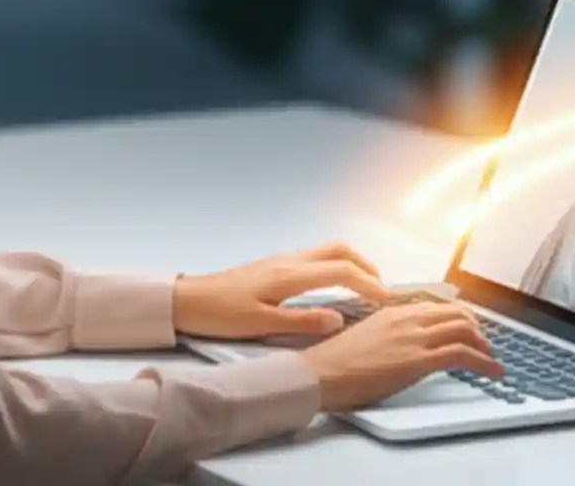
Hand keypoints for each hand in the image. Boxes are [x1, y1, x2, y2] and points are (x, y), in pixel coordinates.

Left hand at [172, 243, 390, 338]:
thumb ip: (303, 321)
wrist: (188, 300)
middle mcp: (290, 261)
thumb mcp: (262, 324)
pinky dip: (335, 266)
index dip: (369, 285)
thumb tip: (340, 319)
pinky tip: (334, 287)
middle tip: (380, 290)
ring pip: (328, 250)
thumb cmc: (221, 315)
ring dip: (352, 264)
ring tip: (363, 287)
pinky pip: (315, 258)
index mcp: (291, 275)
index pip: (342, 272)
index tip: (385, 302)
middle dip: (366, 266)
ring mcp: (282, 260)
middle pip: (340, 250)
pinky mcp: (275, 266)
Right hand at [301, 301, 503, 411]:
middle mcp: (408, 319)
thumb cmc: (336, 363)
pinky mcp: (419, 360)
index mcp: (394, 311)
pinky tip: (492, 371)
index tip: (469, 329)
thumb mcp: (367, 336)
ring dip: (485, 346)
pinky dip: (484, 362)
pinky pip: (462, 354)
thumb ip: (390, 334)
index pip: (439, 306)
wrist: (320, 374)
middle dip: (478, 329)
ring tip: (491, 359)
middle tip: (484, 344)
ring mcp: (414, 338)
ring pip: (465, 330)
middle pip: (458, 313)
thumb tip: (404, 344)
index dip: (461, 317)